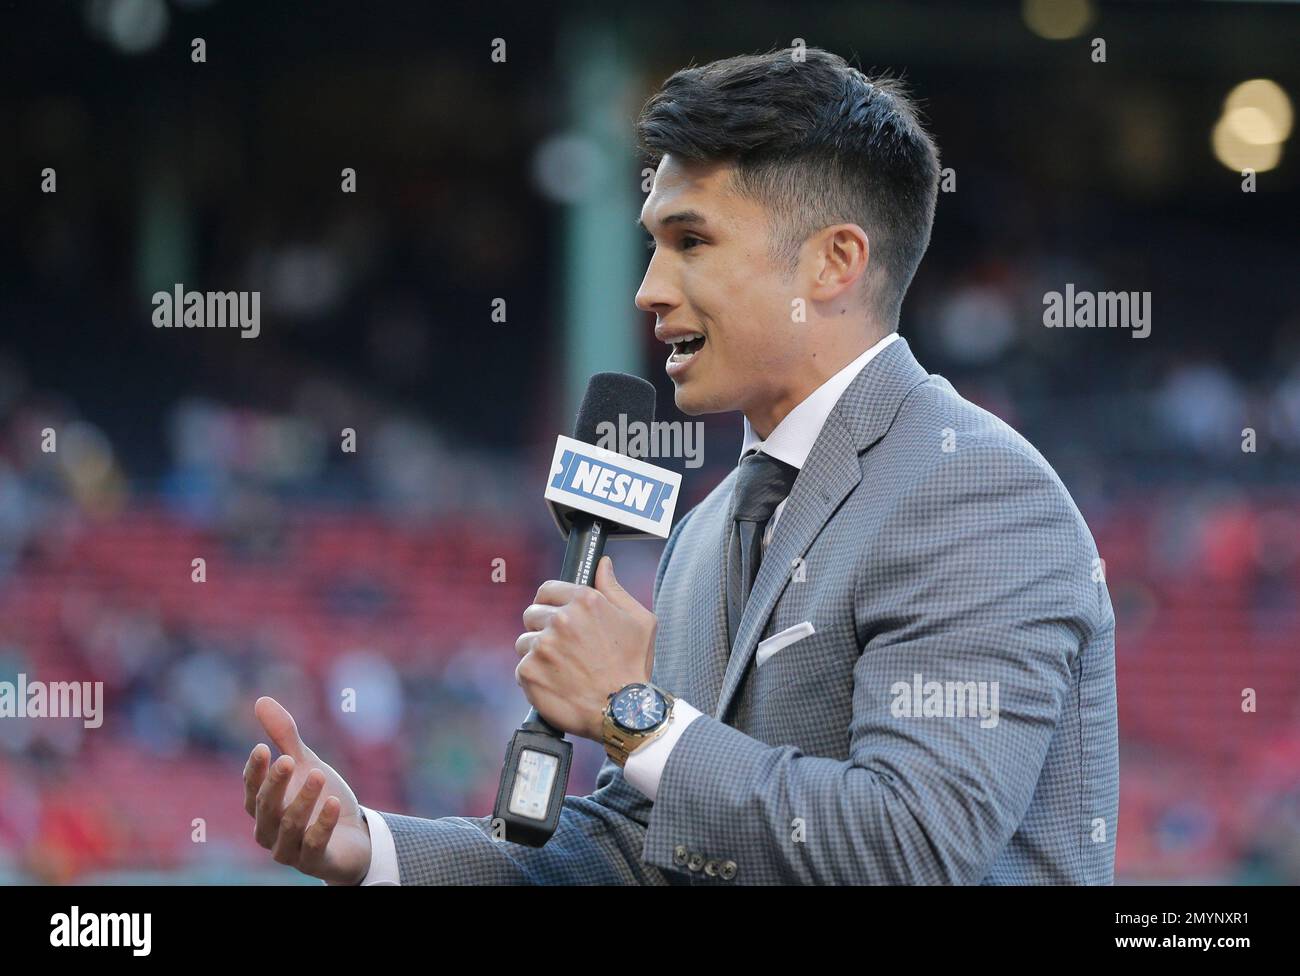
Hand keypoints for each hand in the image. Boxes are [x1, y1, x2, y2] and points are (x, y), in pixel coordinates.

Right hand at [243, 696, 371, 884]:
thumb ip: (285, 737)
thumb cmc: (322, 799)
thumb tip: (261, 700)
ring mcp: (290, 850)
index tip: (262, 748)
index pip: (251, 788)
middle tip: (288, 759)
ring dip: (303, 799)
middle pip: (265, 807)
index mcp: (264, 806)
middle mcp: (270, 830)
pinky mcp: (315, 863)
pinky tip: (332, 803)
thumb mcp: (307, 764)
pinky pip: (314, 845)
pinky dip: (322, 824)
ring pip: (289, 825)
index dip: (255, 770)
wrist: (354, 837)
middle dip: (275, 783)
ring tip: (319, 774)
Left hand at [515, 555, 656, 740]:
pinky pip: (522, 668)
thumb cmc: (633, 667)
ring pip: (524, 642)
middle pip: (532, 615)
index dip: (550, 603)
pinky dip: (535, 677)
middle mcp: (561, 620)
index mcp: (585, 601)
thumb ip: (615, 589)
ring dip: (537, 654)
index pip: (547, 590)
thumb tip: (602, 565)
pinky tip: (555, 684)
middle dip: (543, 628)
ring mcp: (542, 646)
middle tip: (561, 648)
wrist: (624, 712)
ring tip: (561, 670)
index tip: (554, 614)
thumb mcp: (640, 621)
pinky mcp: (529, 671)